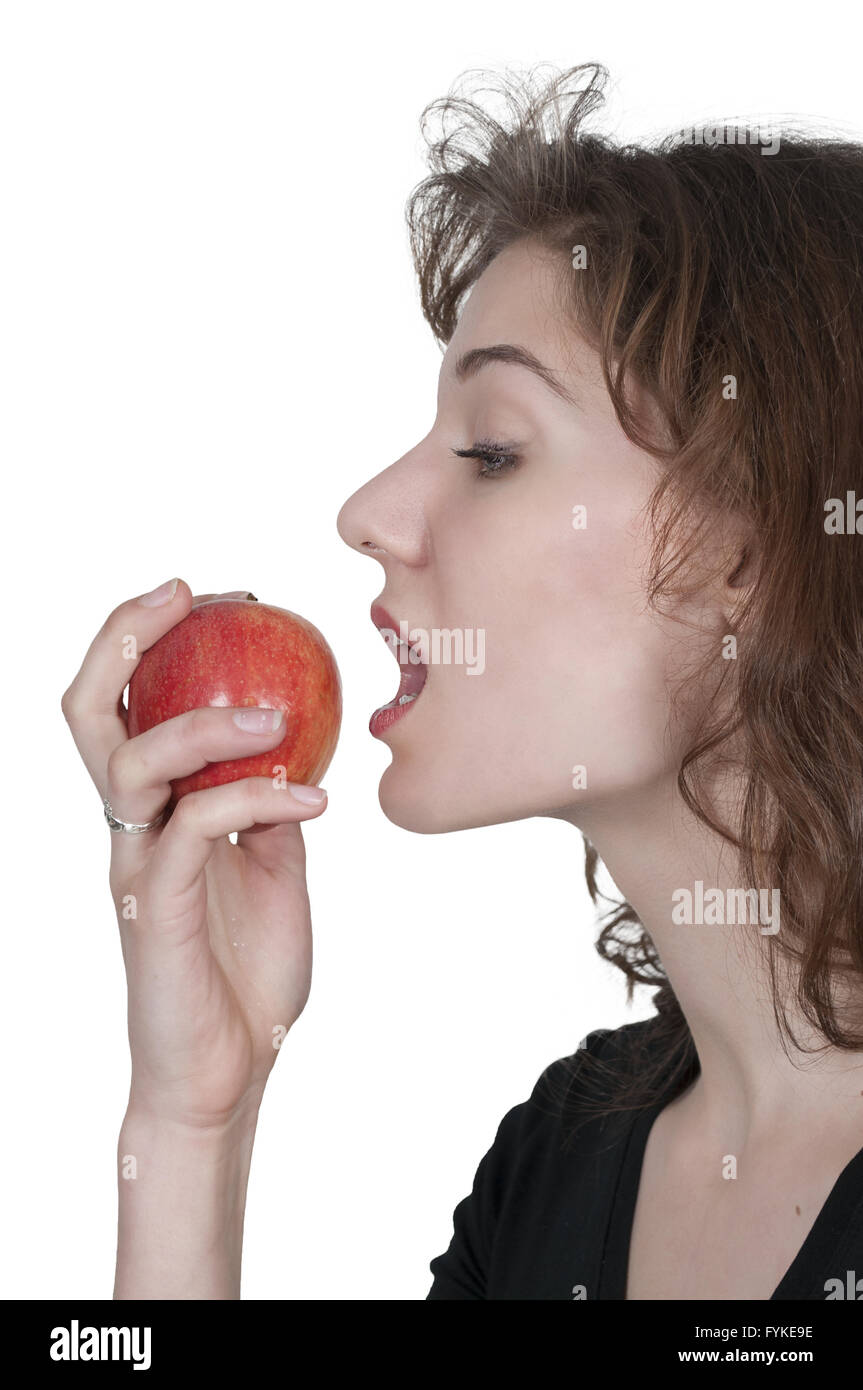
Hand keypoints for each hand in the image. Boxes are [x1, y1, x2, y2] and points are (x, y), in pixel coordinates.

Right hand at [61, 579, 327, 1127]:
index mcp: (152, 812)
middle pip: (89, 711)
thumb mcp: (272, 870)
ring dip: (204, 721)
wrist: (226, 1073)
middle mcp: (130, 827)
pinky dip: (257, 796)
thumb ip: (267, 811)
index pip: (123, 706)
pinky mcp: (158, 905)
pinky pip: (197, 826)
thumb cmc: (243, 974)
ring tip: (275, 716)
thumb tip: (294, 757)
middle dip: (124, 639)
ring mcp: (138, 863)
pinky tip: (311, 798)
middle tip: (180, 593)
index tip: (197, 593)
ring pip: (131, 760)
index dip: (141, 639)